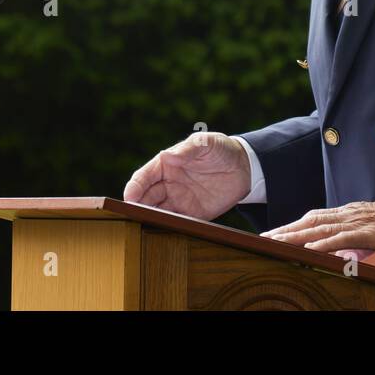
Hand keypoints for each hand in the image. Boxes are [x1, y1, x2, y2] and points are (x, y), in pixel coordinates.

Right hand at [122, 131, 251, 220]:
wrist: (245, 167)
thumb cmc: (221, 149)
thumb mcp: (206, 143)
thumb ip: (188, 149)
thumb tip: (168, 155)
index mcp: (166, 164)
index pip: (144, 177)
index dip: (134, 187)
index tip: (129, 197)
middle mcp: (168, 183)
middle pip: (146, 197)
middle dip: (138, 207)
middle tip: (135, 216)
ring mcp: (179, 200)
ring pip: (157, 212)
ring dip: (150, 219)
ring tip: (148, 225)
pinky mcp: (192, 215)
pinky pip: (176, 222)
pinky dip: (168, 227)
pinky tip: (166, 231)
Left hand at [260, 199, 374, 253]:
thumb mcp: (369, 227)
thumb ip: (352, 235)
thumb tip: (339, 249)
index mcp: (346, 212)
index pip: (313, 218)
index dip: (292, 224)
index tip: (274, 232)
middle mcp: (346, 214)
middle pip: (309, 221)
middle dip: (285, 230)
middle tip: (265, 238)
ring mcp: (354, 222)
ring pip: (319, 228)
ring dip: (295, 236)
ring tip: (277, 242)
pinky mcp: (365, 232)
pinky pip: (340, 238)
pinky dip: (322, 244)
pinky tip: (309, 249)